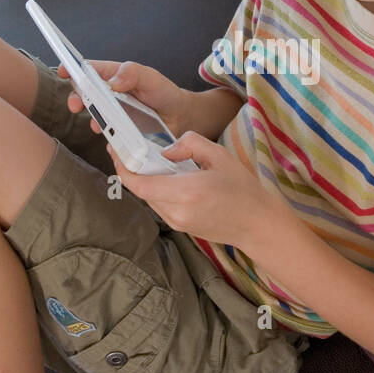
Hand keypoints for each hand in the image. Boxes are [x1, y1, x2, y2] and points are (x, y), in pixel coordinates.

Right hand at [59, 59, 190, 140]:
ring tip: (98, 125)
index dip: (74, 69)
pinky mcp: (119, 132)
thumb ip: (132, 74)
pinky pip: (108, 136)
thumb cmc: (164, 92)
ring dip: (92, 120)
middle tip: (75, 106)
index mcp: (114, 77)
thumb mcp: (151, 78)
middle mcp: (109, 95)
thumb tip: (112, 81)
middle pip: (85, 94)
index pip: (89, 70)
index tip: (64, 72)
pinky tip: (114, 142)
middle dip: (76, 99)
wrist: (180, 118)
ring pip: (94, 116)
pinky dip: (108, 139)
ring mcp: (113, 114)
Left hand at [106, 131, 273, 247]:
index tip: (116, 150)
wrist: (257, 224)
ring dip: (145, 181)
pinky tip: (167, 178)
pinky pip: (160, 206)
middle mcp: (177, 212)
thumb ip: (189, 144)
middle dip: (132, 170)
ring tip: (149, 162)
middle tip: (129, 150)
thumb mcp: (219, 155)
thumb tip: (166, 150)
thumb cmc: (242, 189)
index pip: (139, 184)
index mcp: (186, 192)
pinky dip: (157, 191)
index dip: (123, 167)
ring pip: (149, 199)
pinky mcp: (181, 228)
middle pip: (141, 191)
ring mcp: (178, 223)